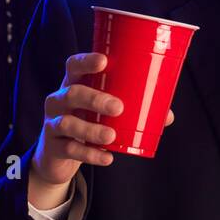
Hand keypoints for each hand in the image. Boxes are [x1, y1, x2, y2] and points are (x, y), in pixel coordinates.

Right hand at [28, 52, 174, 208]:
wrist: (59, 155)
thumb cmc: (88, 122)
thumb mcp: (104, 113)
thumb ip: (133, 111)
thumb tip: (167, 116)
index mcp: (74, 85)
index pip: (73, 66)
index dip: (86, 61)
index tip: (104, 61)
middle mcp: (59, 101)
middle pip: (71, 93)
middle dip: (95, 99)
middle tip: (119, 107)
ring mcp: (52, 123)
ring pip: (67, 122)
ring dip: (91, 129)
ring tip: (112, 136)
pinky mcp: (53, 146)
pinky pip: (69, 149)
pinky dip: (89, 154)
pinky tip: (106, 158)